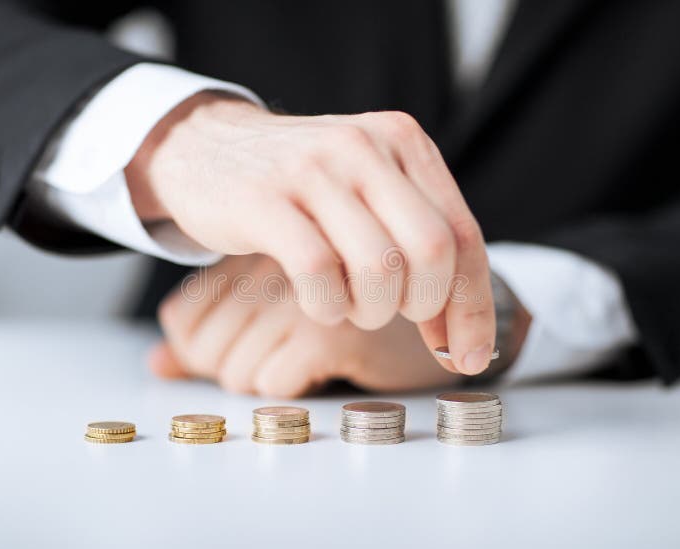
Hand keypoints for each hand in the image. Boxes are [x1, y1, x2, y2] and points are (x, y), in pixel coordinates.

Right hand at [127, 91, 495, 373]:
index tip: (469, 356)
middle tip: (391, 313)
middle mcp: (365, 147)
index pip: (463, 234)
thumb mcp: (366, 191)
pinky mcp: (264, 200)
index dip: (473, 306)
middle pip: (431, 252)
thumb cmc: (298, 186)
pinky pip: (319, 272)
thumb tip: (461, 335)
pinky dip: (327, 307)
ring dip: (371, 310)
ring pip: (380, 267)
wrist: (206, 145)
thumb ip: (416, 245)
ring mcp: (314, 170)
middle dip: (423, 307)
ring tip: (350, 304)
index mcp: (403, 142)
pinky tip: (319, 301)